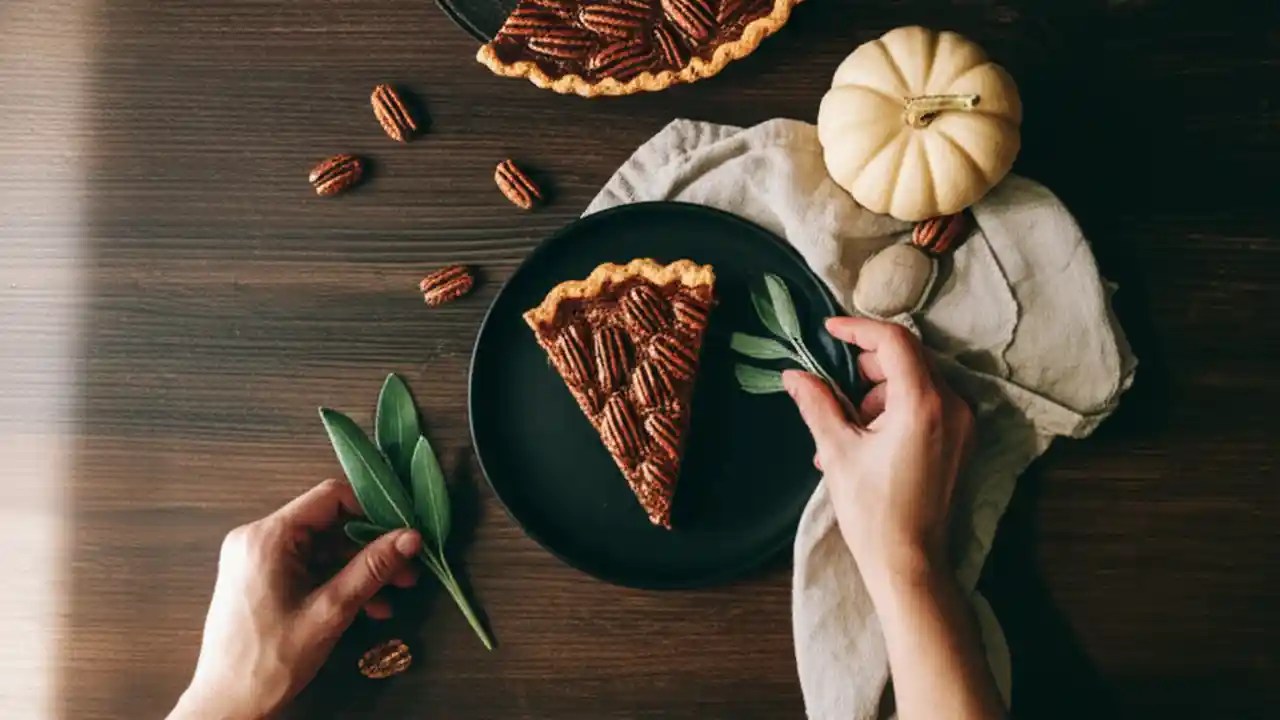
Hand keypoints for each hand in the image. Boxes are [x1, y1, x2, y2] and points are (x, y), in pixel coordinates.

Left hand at [169, 479, 421, 719]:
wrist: (226, 705)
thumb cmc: (270, 662)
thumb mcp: (330, 611)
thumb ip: (372, 569)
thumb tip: (411, 537)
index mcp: (267, 537)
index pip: (329, 497)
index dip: (371, 510)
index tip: (402, 532)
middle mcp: (256, 539)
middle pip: (328, 524)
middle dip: (370, 548)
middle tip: (406, 570)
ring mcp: (255, 559)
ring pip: (321, 549)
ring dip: (357, 569)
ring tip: (392, 595)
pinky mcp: (258, 578)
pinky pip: (306, 566)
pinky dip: (336, 581)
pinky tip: (366, 606)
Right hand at [784, 317, 973, 596]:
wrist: (909, 563)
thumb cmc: (873, 511)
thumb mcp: (837, 451)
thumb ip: (816, 403)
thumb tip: (793, 374)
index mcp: (923, 404)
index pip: (894, 341)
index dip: (858, 329)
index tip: (828, 331)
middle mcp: (952, 406)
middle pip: (907, 357)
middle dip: (866, 365)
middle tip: (834, 390)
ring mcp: (962, 424)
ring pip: (915, 380)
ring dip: (877, 391)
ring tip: (844, 429)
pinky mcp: (961, 440)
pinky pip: (926, 404)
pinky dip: (894, 408)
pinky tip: (864, 438)